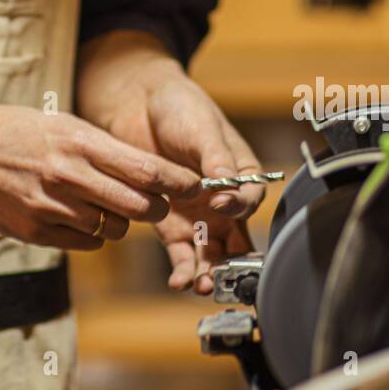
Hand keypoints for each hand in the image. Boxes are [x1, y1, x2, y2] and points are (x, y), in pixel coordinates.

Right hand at [0, 102, 201, 250]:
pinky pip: (86, 243)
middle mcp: (69, 175)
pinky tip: (79, 216)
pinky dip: (92, 234)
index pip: (146, 169)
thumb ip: (106, 150)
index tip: (194, 187)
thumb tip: (150, 174)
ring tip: (104, 204)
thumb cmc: (19, 132)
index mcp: (80, 142)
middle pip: (138, 206)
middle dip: (156, 208)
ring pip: (114, 228)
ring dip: (120, 220)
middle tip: (156, 204)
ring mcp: (51, 207)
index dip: (176, 182)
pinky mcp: (36, 232)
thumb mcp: (67, 125)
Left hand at [76, 33, 266, 292]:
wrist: (138, 105)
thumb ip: (216, 157)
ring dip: (208, 270)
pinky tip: (180, 281)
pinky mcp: (169, 221)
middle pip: (235, 236)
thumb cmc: (179, 108)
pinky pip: (181, 251)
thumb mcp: (202, 128)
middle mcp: (222, 198)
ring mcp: (197, 213)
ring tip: (201, 285)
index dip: (239, 204)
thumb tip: (228, 181)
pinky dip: (183, 267)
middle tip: (221, 274)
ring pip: (210, 250)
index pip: (250, 197)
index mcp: (240, 172)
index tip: (220, 202)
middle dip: (231, 259)